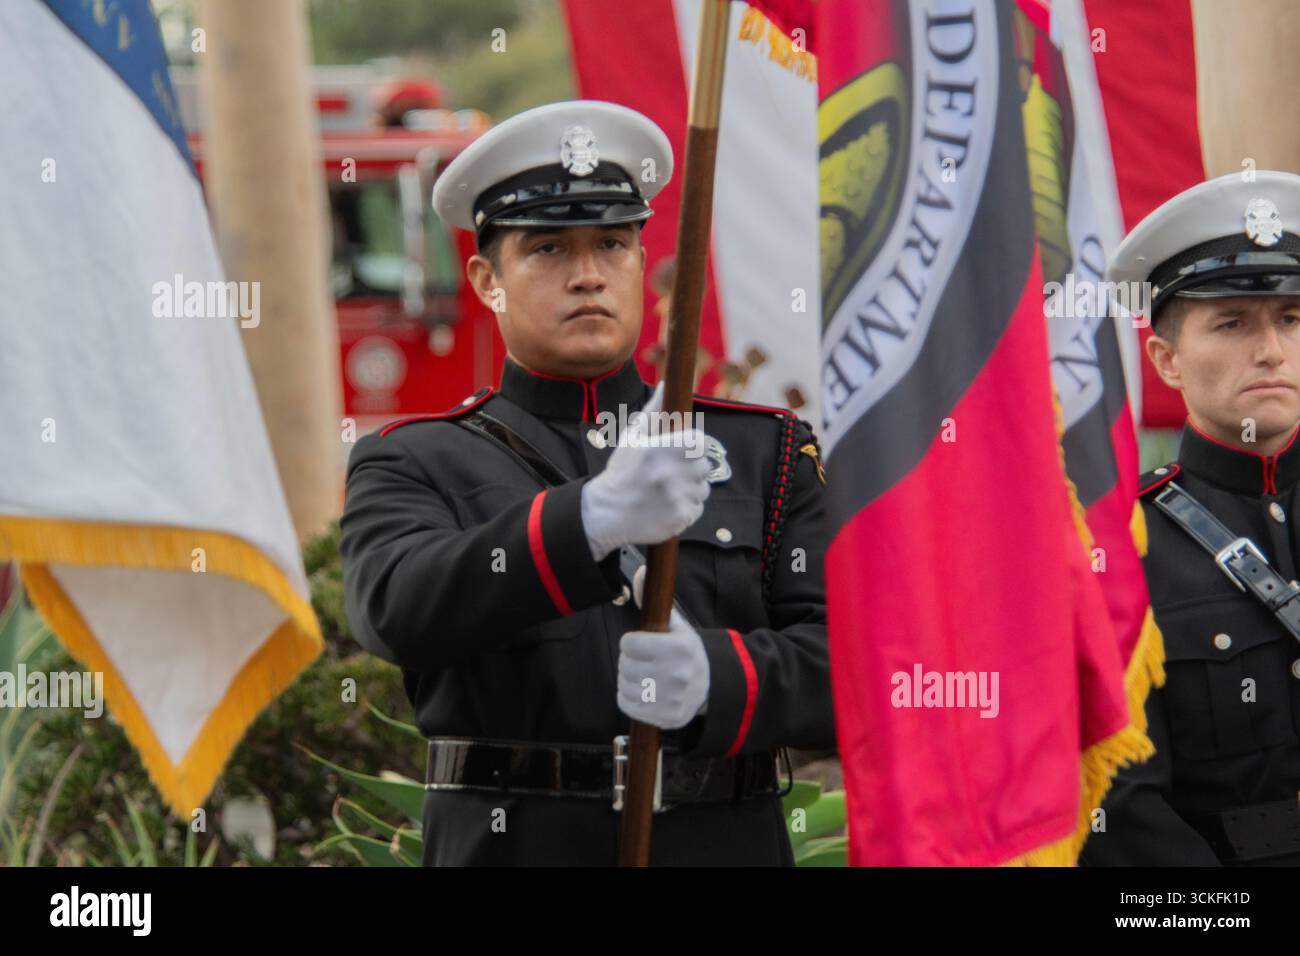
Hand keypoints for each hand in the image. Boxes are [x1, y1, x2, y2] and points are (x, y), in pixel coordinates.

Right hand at [580, 381, 711, 560]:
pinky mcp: (681, 517)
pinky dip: (687, 507)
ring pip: (703, 488)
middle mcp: (672, 472)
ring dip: (690, 488)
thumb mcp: (632, 437)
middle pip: (703, 465)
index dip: (690, 447)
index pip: (699, 441)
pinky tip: (667, 505)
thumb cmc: (622, 471)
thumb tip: (664, 385)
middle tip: (669, 473)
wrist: (607, 513)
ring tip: (667, 490)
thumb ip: (653, 411)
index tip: (678, 453)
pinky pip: (698, 507)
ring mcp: (678, 496)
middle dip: (690, 468)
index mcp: (663, 448)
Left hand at [616, 606, 709, 728]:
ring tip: (643, 676)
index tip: (640, 644)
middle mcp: (675, 674)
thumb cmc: (688, 654)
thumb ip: (656, 602)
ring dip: (628, 680)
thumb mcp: (677, 626)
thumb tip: (640, 573)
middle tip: (642, 661)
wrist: (712, 687)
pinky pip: (626, 705)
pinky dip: (628, 697)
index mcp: (678, 648)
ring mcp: (671, 699)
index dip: (631, 643)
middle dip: (629, 661)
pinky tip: (642, 692)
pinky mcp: (666, 717)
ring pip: (624, 686)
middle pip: (625, 665)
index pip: (629, 644)